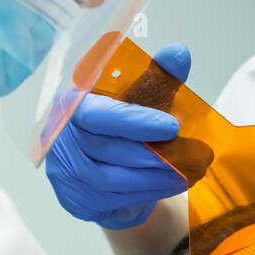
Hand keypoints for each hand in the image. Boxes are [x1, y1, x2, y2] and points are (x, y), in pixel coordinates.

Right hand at [46, 44, 192, 229]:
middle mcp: (61, 137)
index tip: (172, 126)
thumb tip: (180, 53)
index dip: (136, 121)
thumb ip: (159, 77)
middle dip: (156, 156)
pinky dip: (146, 194)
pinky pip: (113, 201)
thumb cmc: (122, 127)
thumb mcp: (142, 98)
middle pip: (109, 151)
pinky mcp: (74, 199)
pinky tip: (169, 187)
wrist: (104, 165)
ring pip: (113, 180)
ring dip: (155, 179)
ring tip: (187, 175)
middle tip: (194, 158)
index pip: (99, 114)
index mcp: (73, 103)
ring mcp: (64, 171)